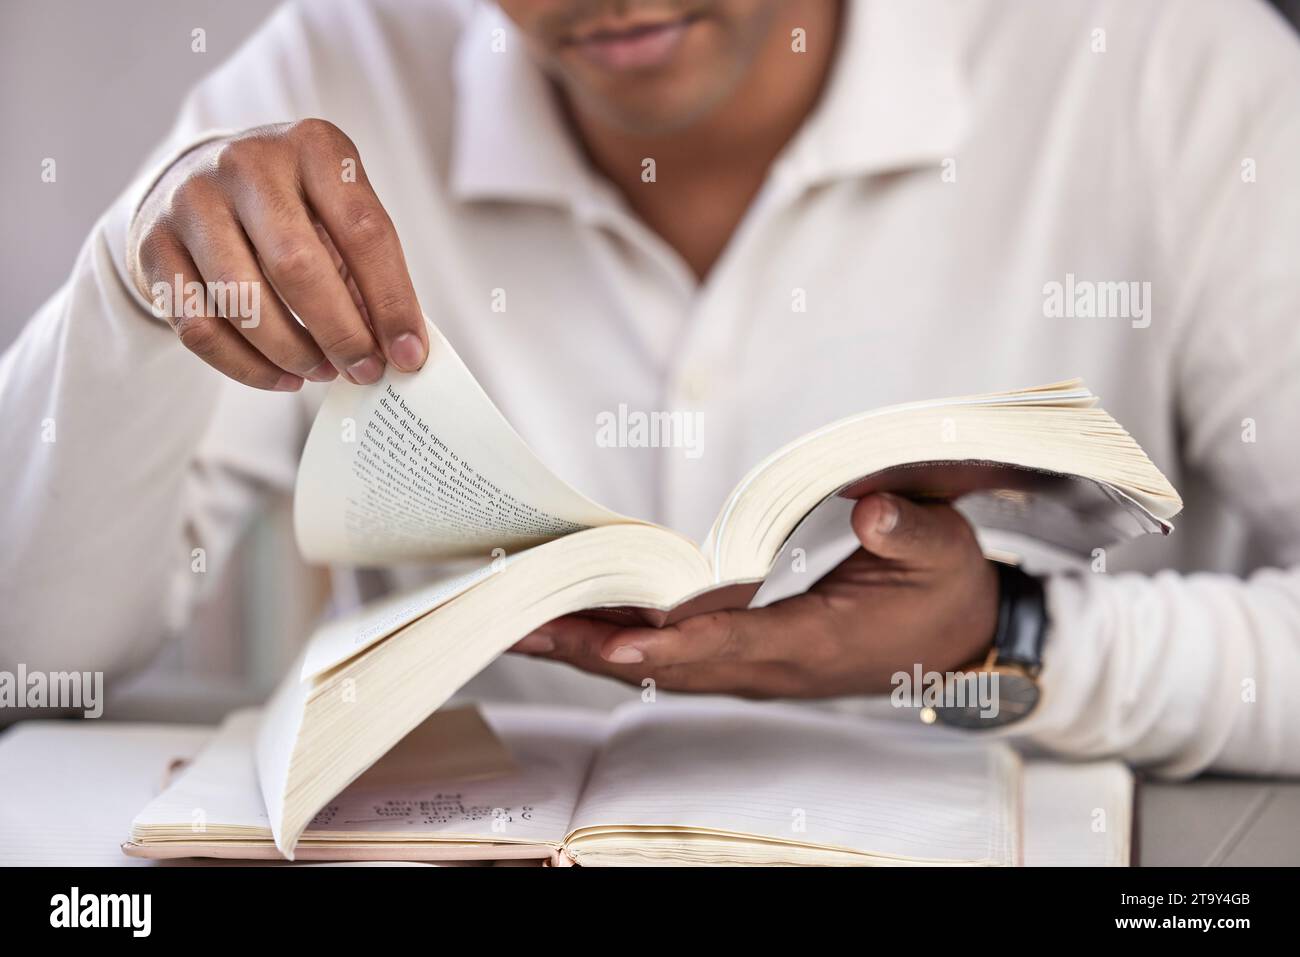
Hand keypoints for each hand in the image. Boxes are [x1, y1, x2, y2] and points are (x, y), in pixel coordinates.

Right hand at [127, 119, 427, 390]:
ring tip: (322, 372)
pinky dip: (247, 367)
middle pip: (298, 266)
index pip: (364, 231)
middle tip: (365, 372)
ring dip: (293, 354)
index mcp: (313, 147)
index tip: (409, 354)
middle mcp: (247, 164)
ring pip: (244, 301)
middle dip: (340, 334)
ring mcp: (192, 201)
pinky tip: (281, 378)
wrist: (195, 180)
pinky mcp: (154, 246)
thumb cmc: (291, 208)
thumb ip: (367, 272)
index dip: (391, 301)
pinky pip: (200, 327)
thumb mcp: (337, 215)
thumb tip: (398, 349)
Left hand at [510, 493, 1000, 697]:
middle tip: (518, 625)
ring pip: (661, 663)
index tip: (618, 643)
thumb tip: (873, 511)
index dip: (676, 644)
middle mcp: (773, 665)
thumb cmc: (944, 590)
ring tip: (520, 621)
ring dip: (592, 646)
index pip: (736, 645)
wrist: (955, 639)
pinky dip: (621, 637)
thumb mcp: (946, 554)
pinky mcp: (746, 654)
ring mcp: (755, 666)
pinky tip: (576, 618)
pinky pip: (672, 651)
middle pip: (671, 663)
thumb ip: (914, 532)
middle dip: (594, 649)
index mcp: (818, 643)